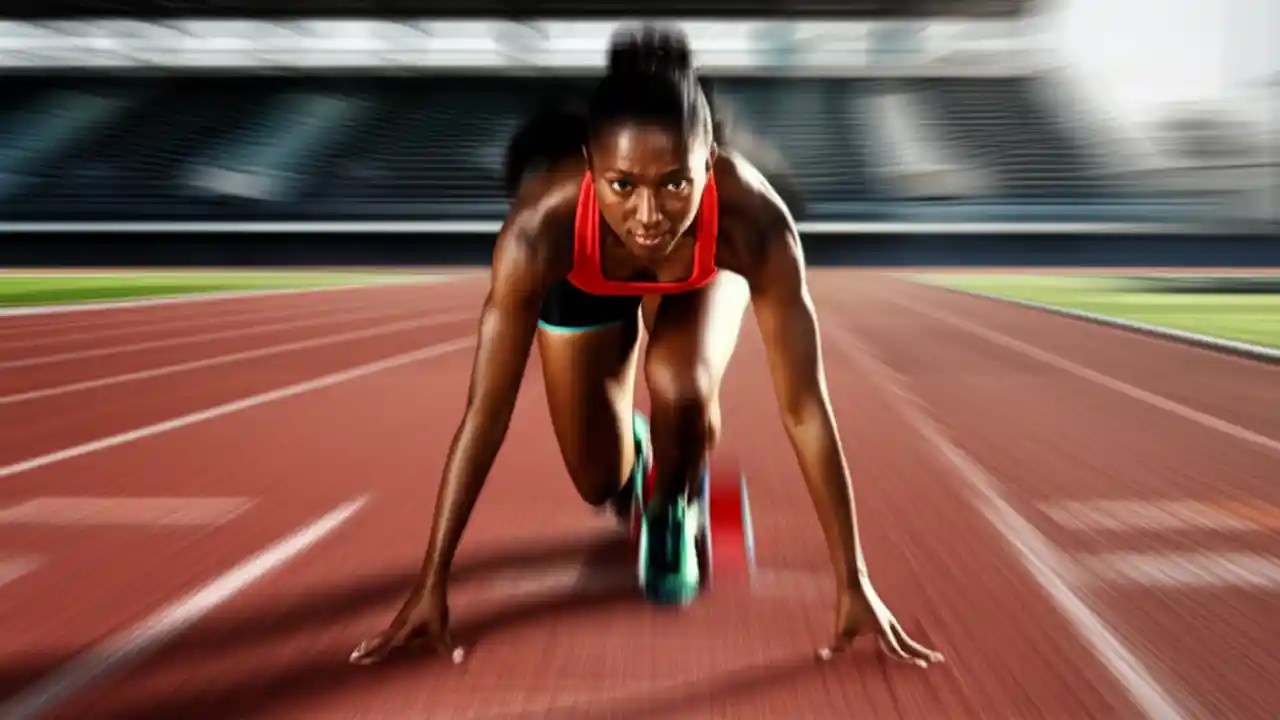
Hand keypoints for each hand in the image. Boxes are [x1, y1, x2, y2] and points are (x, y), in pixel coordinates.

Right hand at [349, 586, 463, 665]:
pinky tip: (386, 639)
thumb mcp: (441, 629)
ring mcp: (400, 620)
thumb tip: (458, 659)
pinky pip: (391, 631)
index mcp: (401, 632)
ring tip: (362, 649)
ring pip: (384, 636)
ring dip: (373, 644)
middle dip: (367, 650)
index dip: (370, 654)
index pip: (382, 648)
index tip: (354, 659)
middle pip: (378, 642)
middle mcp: (396, 627)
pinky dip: (383, 637)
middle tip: (352, 658)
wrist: (430, 582)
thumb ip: (446, 646)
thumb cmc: (433, 605)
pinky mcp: (405, 615)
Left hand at [819, 581, 944, 667]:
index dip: (906, 659)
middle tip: (939, 660)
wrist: (854, 582)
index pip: (897, 649)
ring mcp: (889, 621)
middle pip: (909, 644)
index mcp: (883, 630)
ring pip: (906, 639)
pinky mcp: (884, 617)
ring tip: (929, 655)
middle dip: (923, 653)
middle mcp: (890, 625)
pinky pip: (899, 634)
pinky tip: (907, 645)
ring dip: (917, 648)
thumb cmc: (848, 605)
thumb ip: (837, 645)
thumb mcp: (842, 627)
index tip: (920, 665)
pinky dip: (907, 642)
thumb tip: (822, 656)